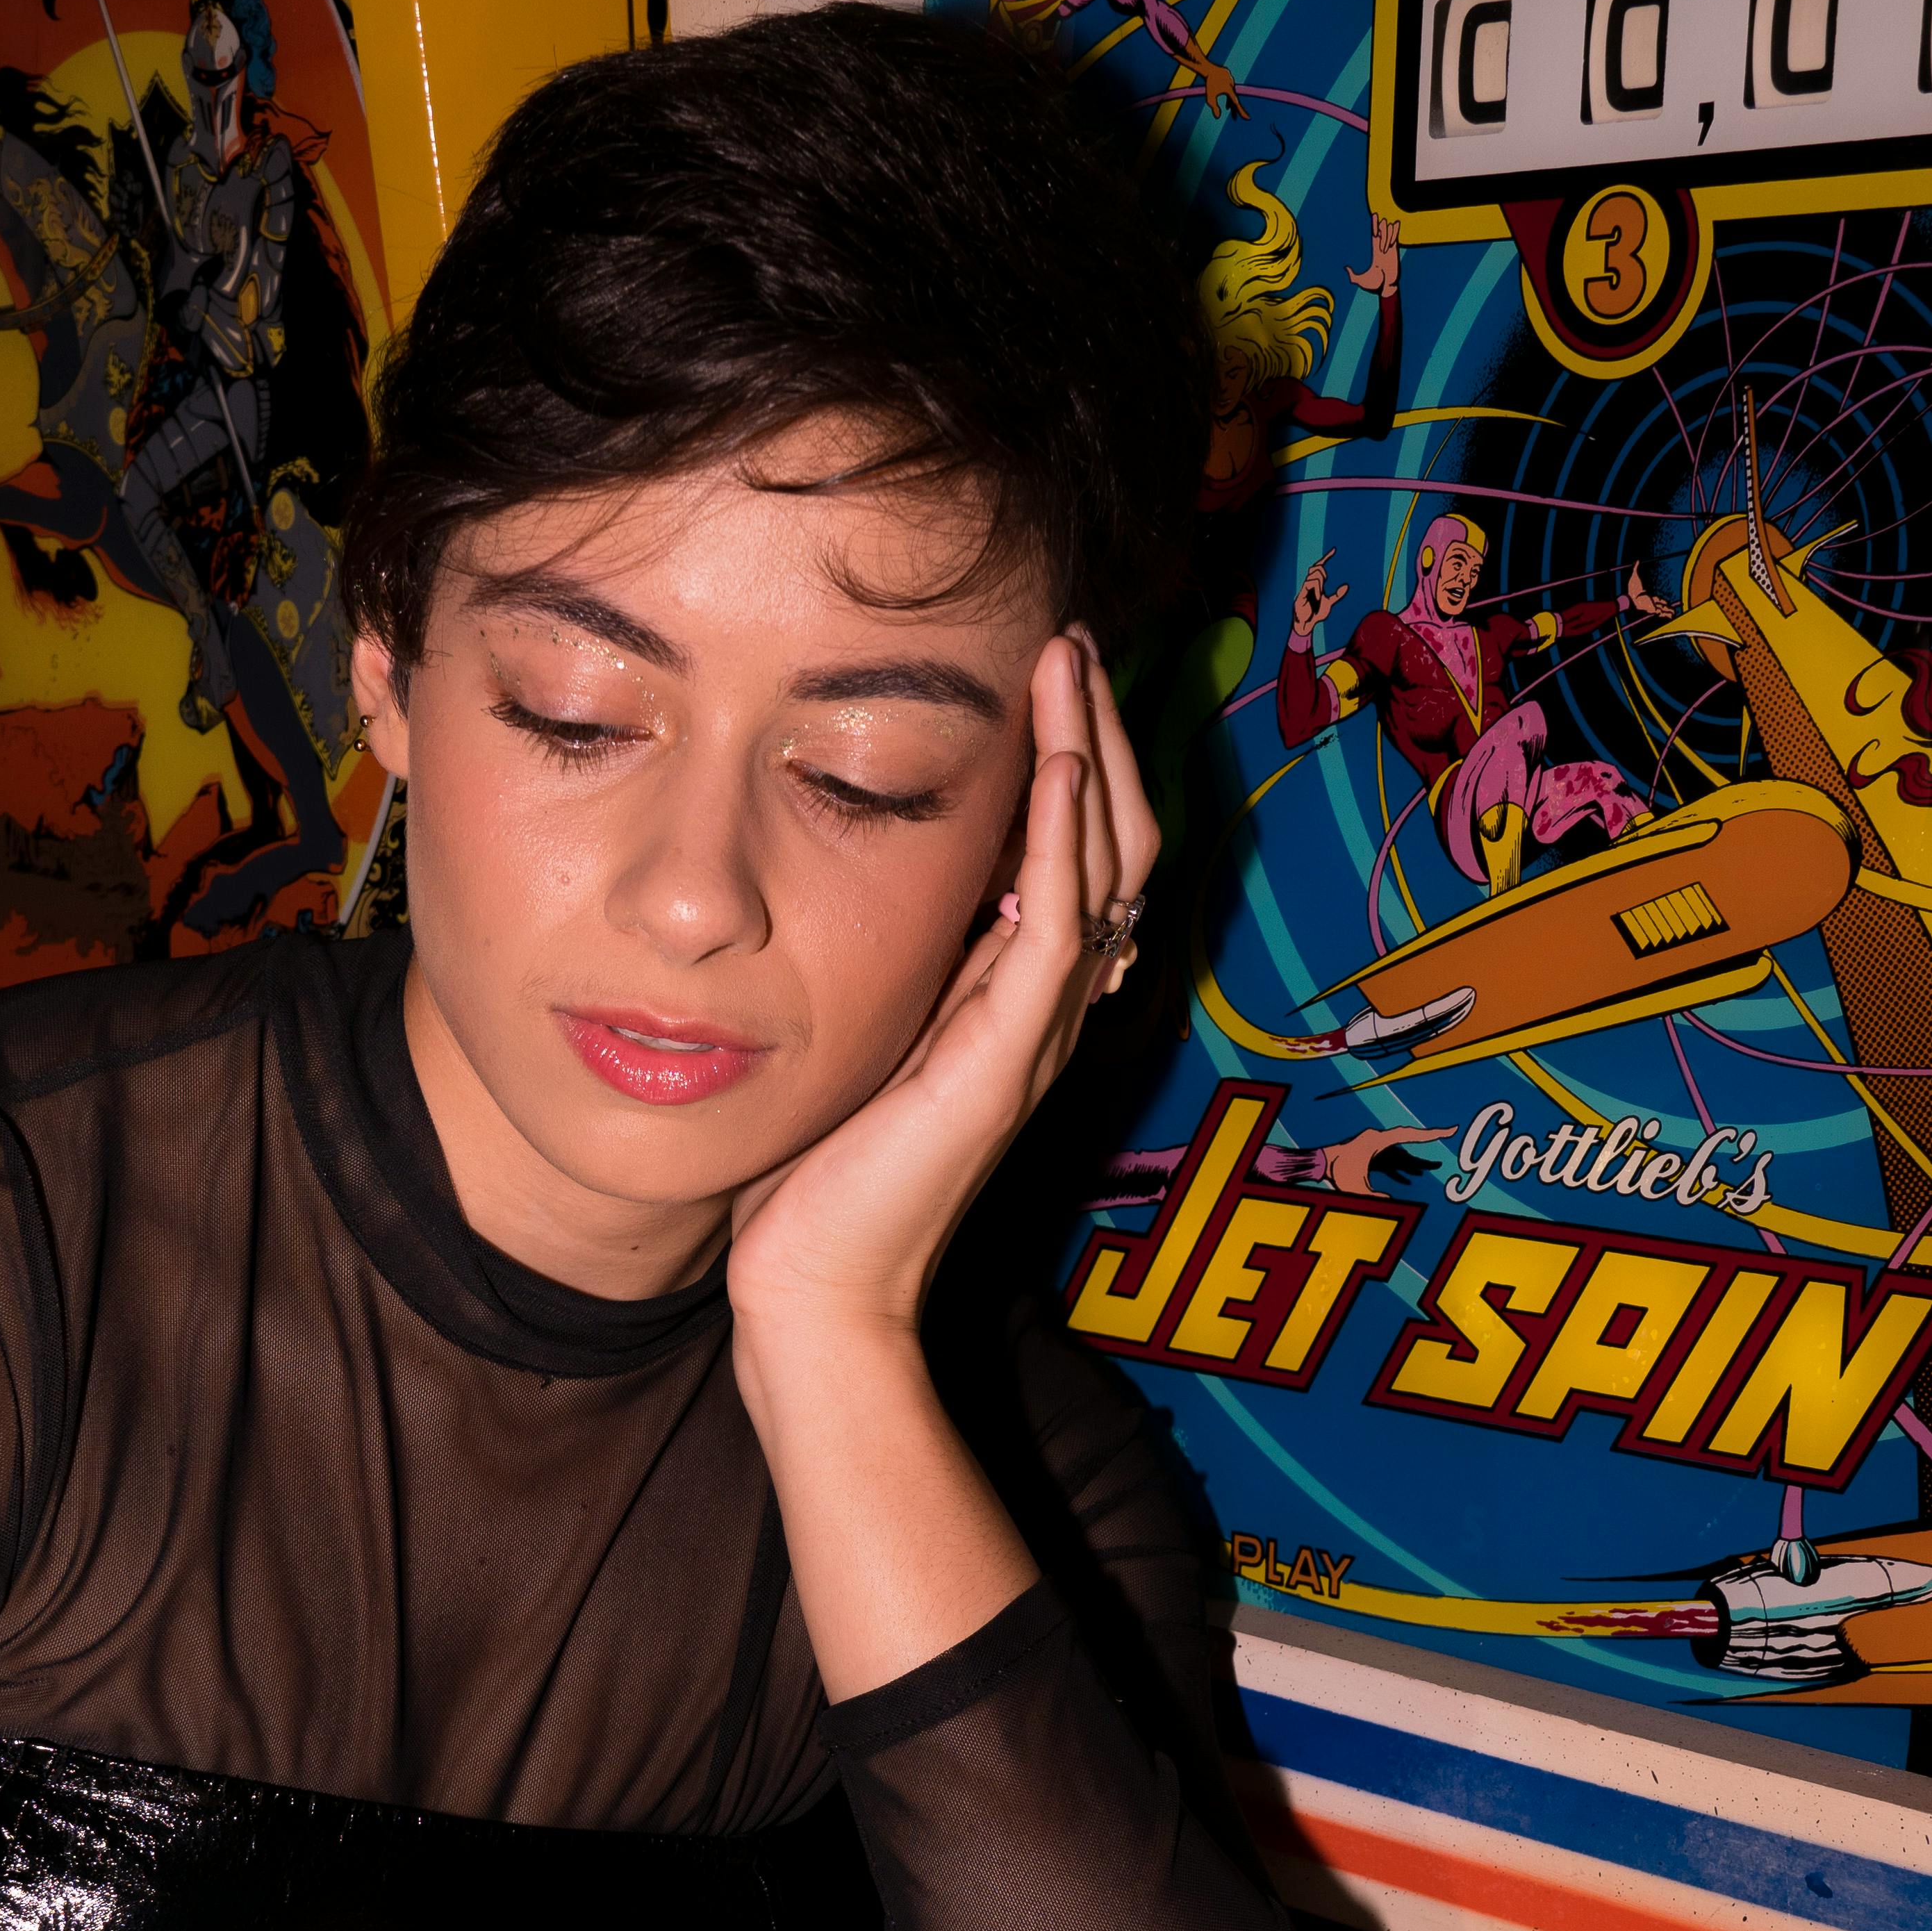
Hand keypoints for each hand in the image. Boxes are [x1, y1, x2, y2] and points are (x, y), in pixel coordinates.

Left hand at [725, 630, 1157, 1346]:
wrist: (814, 1290)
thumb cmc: (815, 1179)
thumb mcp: (858, 1032)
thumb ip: (891, 965)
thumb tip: (863, 874)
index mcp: (1010, 1003)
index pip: (1079, 861)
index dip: (1076, 766)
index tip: (1045, 677)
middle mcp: (1042, 1013)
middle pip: (1117, 848)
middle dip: (1101, 735)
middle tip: (1072, 640)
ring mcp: (1034, 1037)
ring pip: (1106, 870)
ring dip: (1092, 755)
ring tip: (1070, 661)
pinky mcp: (1004, 1061)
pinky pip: (1059, 927)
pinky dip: (1065, 840)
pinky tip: (1058, 763)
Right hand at [1292, 549, 1344, 642]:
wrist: (1306, 625)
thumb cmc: (1316, 614)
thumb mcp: (1330, 603)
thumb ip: (1337, 595)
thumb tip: (1346, 586)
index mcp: (1315, 584)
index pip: (1320, 567)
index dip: (1326, 557)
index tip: (1334, 550)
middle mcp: (1309, 584)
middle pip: (1316, 567)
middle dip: (1322, 572)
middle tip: (1325, 583)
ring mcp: (1304, 588)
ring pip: (1313, 575)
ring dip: (1320, 583)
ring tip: (1319, 596)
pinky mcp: (1300, 594)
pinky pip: (1309, 584)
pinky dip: (1316, 589)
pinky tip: (1318, 597)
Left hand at [1348, 212, 1400, 296]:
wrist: (1386, 289)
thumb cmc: (1374, 286)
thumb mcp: (1359, 280)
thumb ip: (1352, 275)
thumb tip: (1345, 268)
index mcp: (1375, 253)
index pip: (1374, 235)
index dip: (1374, 225)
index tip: (1374, 215)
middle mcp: (1383, 249)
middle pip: (1381, 232)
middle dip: (1380, 228)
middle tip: (1377, 223)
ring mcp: (1390, 250)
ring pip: (1388, 234)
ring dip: (1386, 232)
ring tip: (1385, 232)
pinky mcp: (1395, 252)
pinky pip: (1396, 238)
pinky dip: (1395, 231)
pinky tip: (1396, 224)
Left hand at [1624, 560, 1674, 622]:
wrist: (1632, 596)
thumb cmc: (1632, 588)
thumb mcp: (1635, 577)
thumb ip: (1636, 568)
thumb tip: (1637, 561)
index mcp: (1648, 597)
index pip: (1656, 600)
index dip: (1660, 600)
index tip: (1665, 602)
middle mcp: (1651, 602)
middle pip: (1661, 605)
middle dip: (1666, 607)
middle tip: (1672, 610)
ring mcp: (1652, 606)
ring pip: (1662, 610)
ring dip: (1668, 612)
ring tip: (1673, 614)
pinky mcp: (1653, 609)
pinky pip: (1661, 613)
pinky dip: (1667, 614)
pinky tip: (1672, 616)